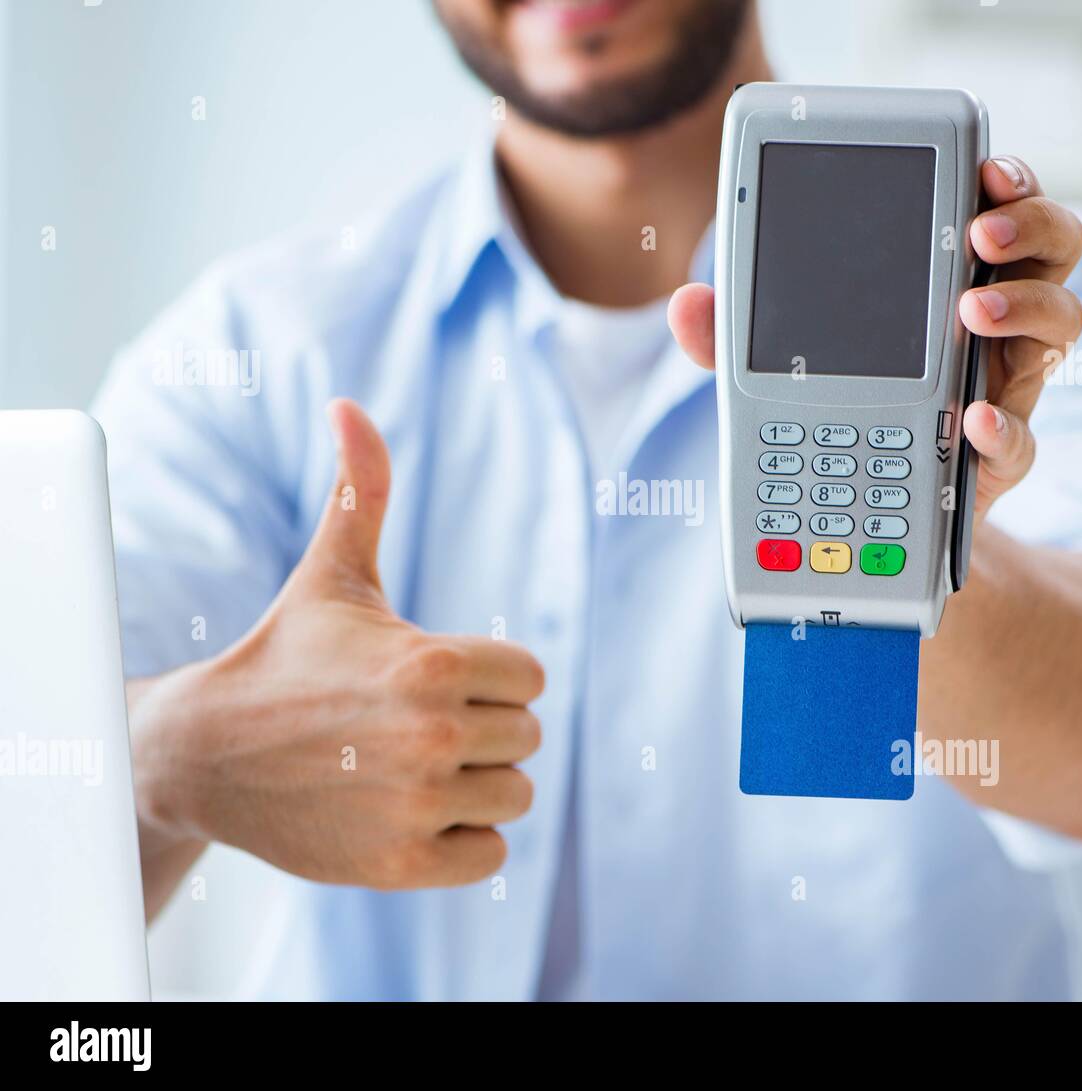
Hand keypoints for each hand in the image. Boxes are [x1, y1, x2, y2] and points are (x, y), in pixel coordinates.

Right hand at [131, 399, 544, 889]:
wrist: (209, 754)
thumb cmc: (285, 654)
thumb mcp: (332, 572)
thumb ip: (363, 488)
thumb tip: (348, 403)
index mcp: (431, 661)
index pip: (530, 677)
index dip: (487, 676)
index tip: (431, 678)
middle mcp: (431, 736)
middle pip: (526, 737)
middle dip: (481, 729)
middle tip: (409, 725)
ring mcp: (416, 806)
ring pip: (514, 797)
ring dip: (473, 785)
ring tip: (407, 768)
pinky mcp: (399, 865)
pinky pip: (488, 856)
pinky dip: (460, 841)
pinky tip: (405, 812)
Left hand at [667, 155, 1081, 521]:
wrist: (873, 517)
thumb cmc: (838, 418)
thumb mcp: (777, 368)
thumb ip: (736, 336)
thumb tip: (686, 302)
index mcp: (947, 281)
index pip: (996, 212)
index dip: (1007, 182)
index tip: (985, 167)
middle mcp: (993, 322)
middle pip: (1055, 249)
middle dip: (1031, 225)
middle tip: (983, 232)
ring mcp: (1005, 384)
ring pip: (1063, 324)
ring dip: (1027, 308)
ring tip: (972, 313)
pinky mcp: (998, 453)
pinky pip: (1024, 435)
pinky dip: (1003, 427)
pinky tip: (973, 419)